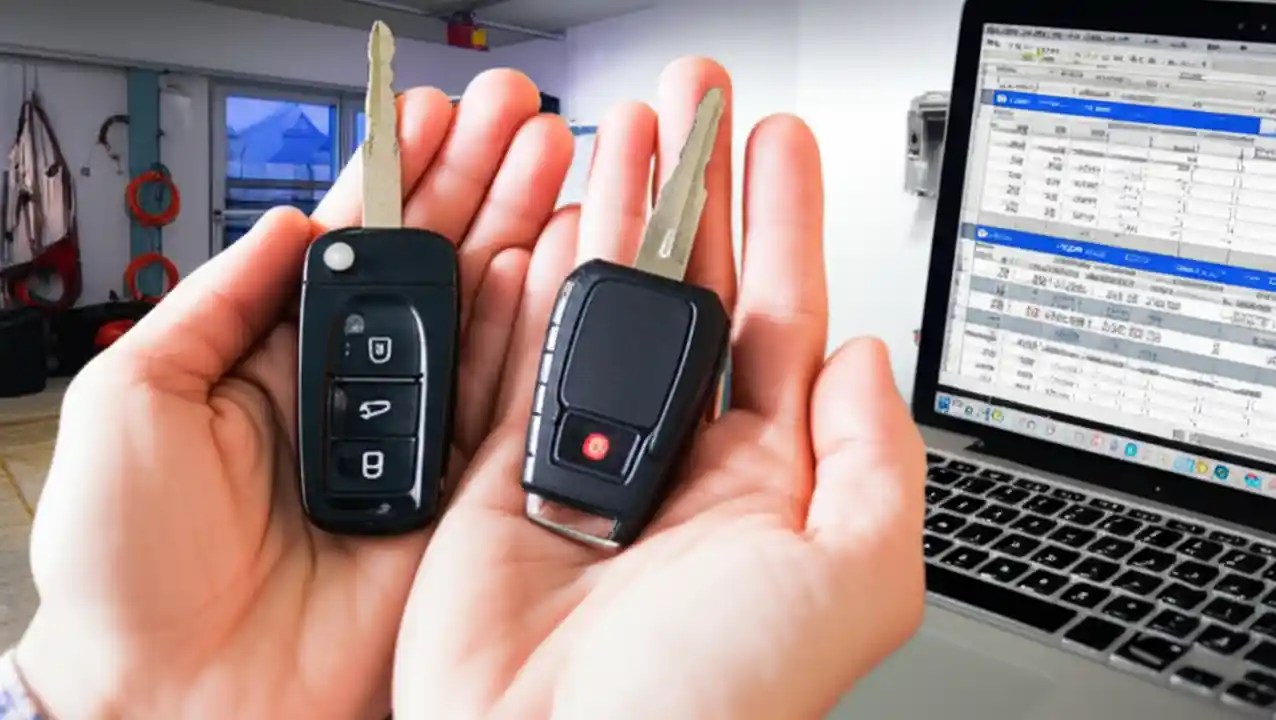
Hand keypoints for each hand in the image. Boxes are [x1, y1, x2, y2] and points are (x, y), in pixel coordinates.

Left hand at [16, 70, 572, 718]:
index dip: (398, 174)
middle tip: (519, 117)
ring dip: (522, 236)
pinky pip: (506, 404)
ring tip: (556, 163)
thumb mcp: (131, 400)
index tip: (437, 116)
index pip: (352, 246)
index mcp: (276, 362)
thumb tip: (285, 225)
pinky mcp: (456, 500)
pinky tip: (557, 265)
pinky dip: (534, 333)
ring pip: (481, 319)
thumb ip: (215, 302)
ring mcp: (412, 444)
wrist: (178, 697)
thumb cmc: (127, 568)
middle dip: (479, 183)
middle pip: (431, 266)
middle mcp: (355, 395)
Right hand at [393, 58, 926, 719]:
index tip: (774, 145)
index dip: (784, 223)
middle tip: (694, 105)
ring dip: (615, 215)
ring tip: (622, 133)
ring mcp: (592, 464)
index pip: (784, 318)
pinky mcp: (506, 475)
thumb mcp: (853, 579)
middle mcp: (683, 464)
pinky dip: (533, 286)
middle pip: (695, 292)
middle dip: (697, 193)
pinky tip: (548, 222)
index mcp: (769, 482)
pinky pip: (522, 357)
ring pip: (607, 307)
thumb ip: (876, 462)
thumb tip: (864, 358)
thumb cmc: (715, 706)